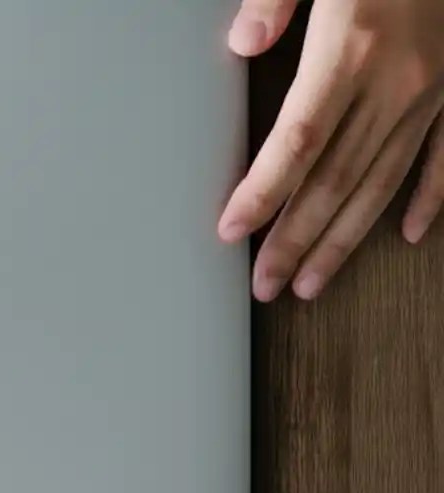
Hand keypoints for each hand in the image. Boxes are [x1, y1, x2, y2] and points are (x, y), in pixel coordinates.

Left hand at [219, 0, 443, 300]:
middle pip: (334, 180)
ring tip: (311, 283)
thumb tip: (244, 42)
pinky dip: (427, 201)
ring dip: (344, 239)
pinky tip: (404, 236)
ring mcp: (435, 93)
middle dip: (295, 240)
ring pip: (382, 182)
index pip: (296, 143)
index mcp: (350, 51)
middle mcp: (395, 83)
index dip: (262, 193)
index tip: (231, 232)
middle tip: (264, 286)